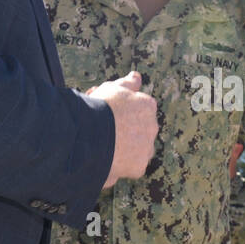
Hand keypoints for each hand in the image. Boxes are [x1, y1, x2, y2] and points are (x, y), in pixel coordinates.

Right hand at [88, 71, 156, 187]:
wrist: (92, 135)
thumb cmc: (100, 107)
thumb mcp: (112, 88)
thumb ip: (127, 83)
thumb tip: (136, 76)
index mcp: (147, 106)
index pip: (137, 109)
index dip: (118, 111)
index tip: (103, 113)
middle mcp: (152, 126)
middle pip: (138, 130)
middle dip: (123, 131)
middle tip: (100, 130)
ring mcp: (147, 148)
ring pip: (137, 150)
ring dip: (124, 150)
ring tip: (101, 149)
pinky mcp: (139, 166)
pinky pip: (129, 167)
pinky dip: (118, 167)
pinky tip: (102, 162)